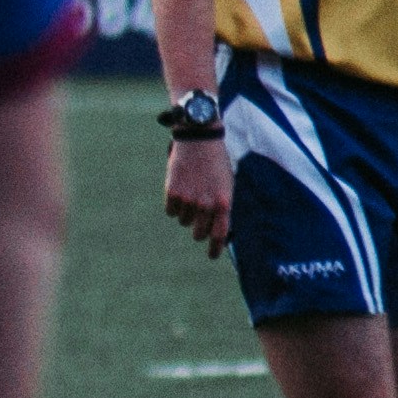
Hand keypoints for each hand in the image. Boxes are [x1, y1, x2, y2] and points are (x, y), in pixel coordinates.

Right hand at [162, 134, 230, 250]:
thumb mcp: (227, 186)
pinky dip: (174, 206)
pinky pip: (171, 211)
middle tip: (198, 221)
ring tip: (190, 194)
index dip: (215, 249)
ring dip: (186, 213)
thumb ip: (222, 207)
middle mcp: (206, 204)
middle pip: (198, 232)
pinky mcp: (172, 193)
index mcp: (224, 203)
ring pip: (183, 221)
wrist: (199, 141)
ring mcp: (188, 200)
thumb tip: (218, 230)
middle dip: (198, 230)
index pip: (219, 234)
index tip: (211, 256)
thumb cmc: (216, 164)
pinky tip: (179, 191)